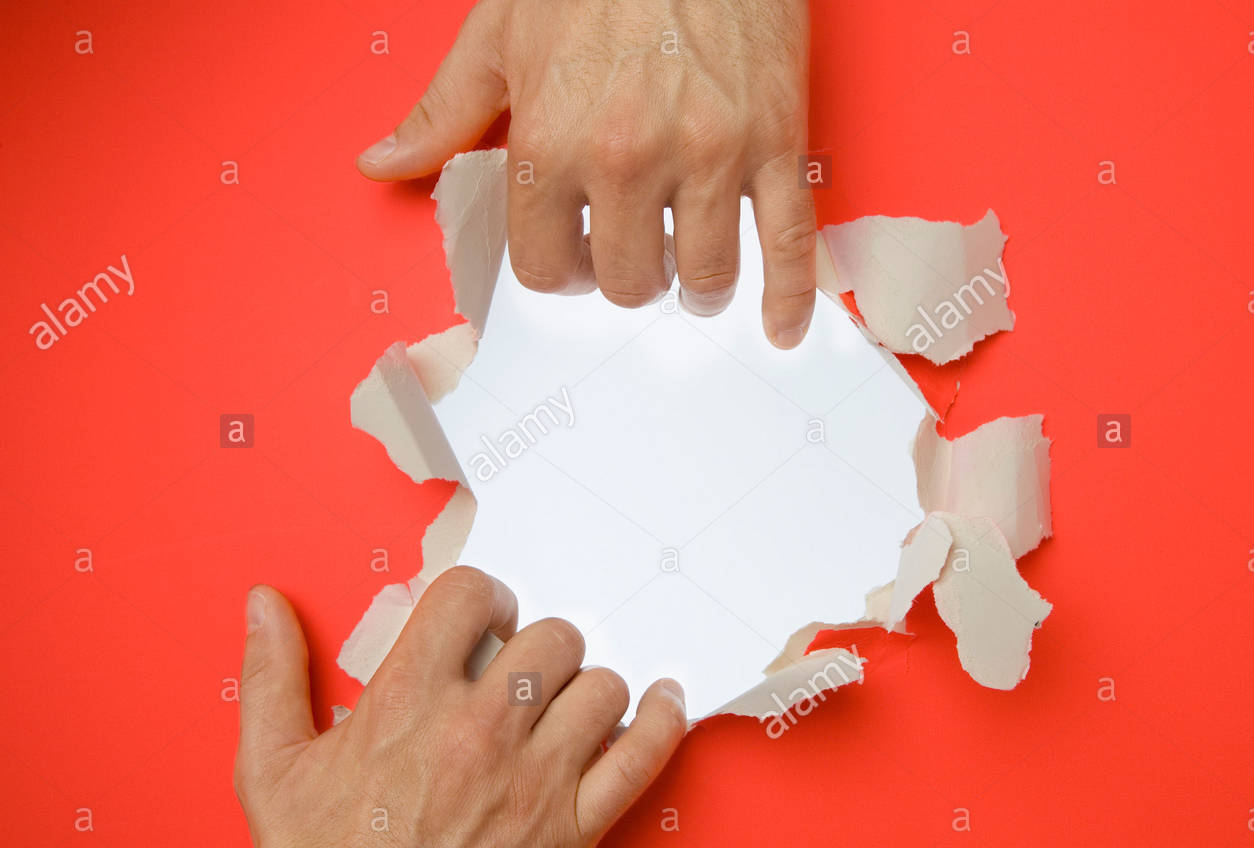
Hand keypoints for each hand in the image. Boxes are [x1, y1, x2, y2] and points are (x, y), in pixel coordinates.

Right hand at [234, 566, 686, 847]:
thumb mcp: (273, 772)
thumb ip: (272, 678)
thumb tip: (265, 606)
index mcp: (410, 705)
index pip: (469, 597)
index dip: (481, 593)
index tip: (482, 613)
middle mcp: (481, 732)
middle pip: (548, 638)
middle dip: (536, 640)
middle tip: (522, 662)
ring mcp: (536, 780)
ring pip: (599, 686)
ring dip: (586, 682)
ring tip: (564, 698)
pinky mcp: (574, 827)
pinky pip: (642, 757)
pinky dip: (662, 722)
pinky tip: (660, 702)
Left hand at [358, 0, 815, 347]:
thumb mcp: (498, 31)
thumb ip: (444, 111)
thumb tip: (380, 164)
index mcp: (552, 139)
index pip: (544, 265)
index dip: (556, 269)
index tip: (569, 258)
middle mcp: (628, 158)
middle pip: (624, 280)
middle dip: (624, 276)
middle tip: (631, 254)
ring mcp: (709, 154)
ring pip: (701, 276)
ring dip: (693, 287)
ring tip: (692, 272)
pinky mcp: (775, 142)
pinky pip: (788, 245)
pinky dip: (786, 297)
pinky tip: (778, 324)